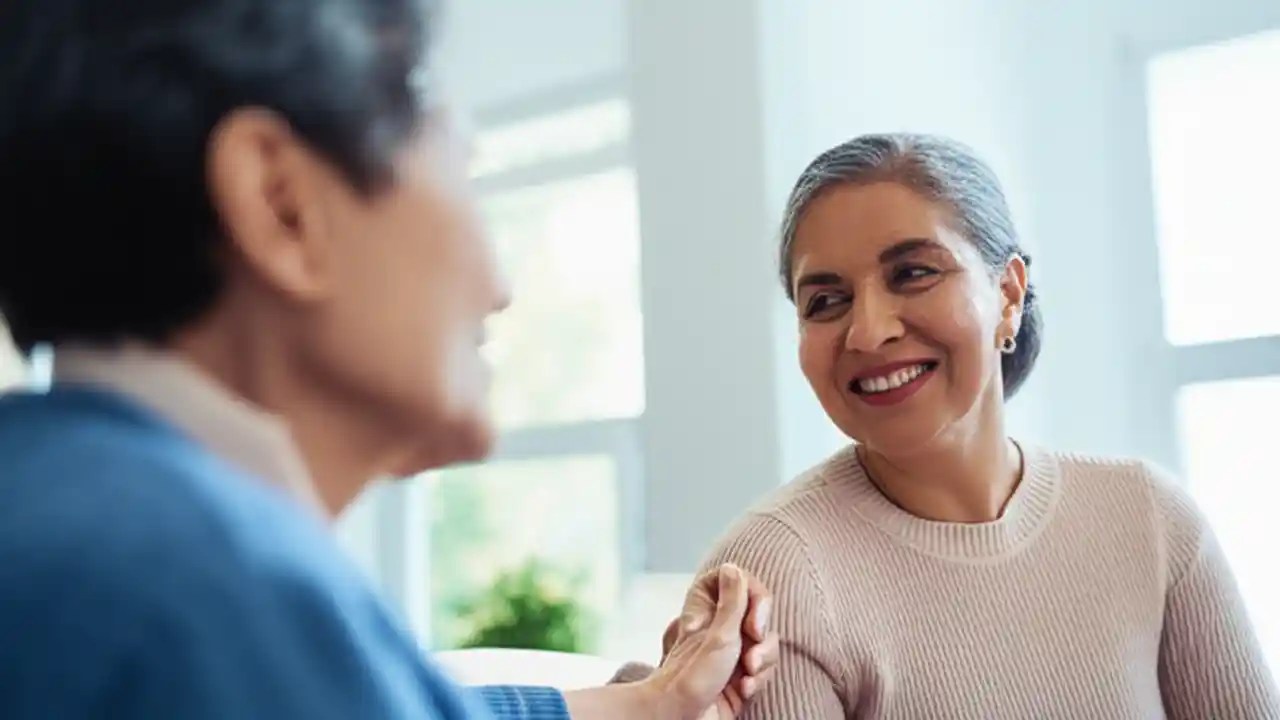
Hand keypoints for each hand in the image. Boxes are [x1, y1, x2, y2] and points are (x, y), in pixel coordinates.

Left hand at [641, 564, 779, 718]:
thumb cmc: (694, 678)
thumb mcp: (720, 635)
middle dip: (762, 638)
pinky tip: (745, 690)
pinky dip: (759, 679)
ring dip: (763, 662)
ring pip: (768, 644)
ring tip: (747, 677)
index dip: (754, 597)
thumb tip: (732, 567)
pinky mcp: (742, 676)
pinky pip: (765, 669)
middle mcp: (722, 627)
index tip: (753, 622)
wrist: (682, 719)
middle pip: (761, 615)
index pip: (741, 582)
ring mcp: (733, 652)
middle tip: (751, 656)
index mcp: (710, 610)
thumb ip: (733, 601)